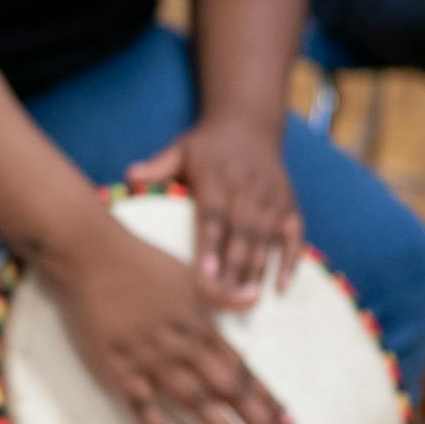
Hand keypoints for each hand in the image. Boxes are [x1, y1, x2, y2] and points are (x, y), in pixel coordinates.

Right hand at [39, 220, 296, 423]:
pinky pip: (140, 407)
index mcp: (200, 327)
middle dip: (262, 423)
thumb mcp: (190, 274)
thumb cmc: (140, 261)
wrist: (90, 253)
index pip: (242, 370)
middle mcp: (182, 347)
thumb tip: (257, 297)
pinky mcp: (118, 368)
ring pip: (196, 402)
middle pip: (230, 391)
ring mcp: (150, 360)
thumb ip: (223, 294)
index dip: (268, 398)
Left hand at [127, 118, 301, 305]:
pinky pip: (294, 236)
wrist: (249, 123)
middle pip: (242, 233)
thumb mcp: (179, 149)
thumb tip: (129, 175)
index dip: (210, 248)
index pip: (213, 217)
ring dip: (258, 270)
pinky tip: (282, 287)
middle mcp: (248, 188)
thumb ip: (157, 166)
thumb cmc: (206, 145)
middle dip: (234, 268)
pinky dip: (291, 261)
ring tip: (246, 300)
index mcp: (218, 178)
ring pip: (266, 238)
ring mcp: (273, 197)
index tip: (205, 278)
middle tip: (224, 300)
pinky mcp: (290, 204)